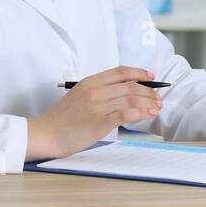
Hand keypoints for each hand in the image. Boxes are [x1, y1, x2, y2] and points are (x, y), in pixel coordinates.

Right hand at [27, 66, 161, 159]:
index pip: (120, 72)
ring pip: (131, 98)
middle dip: (149, 91)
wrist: (47, 134)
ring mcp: (97, 106)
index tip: (151, 76)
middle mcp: (94, 91)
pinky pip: (126, 114)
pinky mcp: (99, 122)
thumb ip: (98, 91)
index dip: (138, 72)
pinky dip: (141, 113)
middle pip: (129, 85)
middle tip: (158, 97)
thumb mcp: (78, 96)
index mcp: (89, 82)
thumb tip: (122, 91)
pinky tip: (148, 114)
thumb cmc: (62, 119)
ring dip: (148, 102)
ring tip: (156, 107)